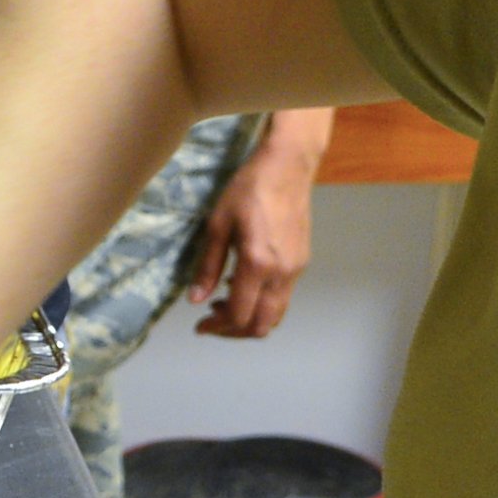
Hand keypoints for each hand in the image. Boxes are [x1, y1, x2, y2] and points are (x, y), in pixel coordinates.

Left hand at [184, 124, 318, 336]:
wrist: (288, 166)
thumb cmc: (248, 189)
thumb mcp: (218, 224)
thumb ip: (207, 265)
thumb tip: (196, 300)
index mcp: (257, 263)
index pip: (239, 315)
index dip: (217, 327)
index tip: (200, 325)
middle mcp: (281, 273)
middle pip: (262, 325)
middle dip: (234, 331)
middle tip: (212, 319)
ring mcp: (296, 269)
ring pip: (276, 315)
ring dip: (250, 319)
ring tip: (225, 303)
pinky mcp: (302, 262)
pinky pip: (283, 297)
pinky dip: (263, 303)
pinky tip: (243, 284)